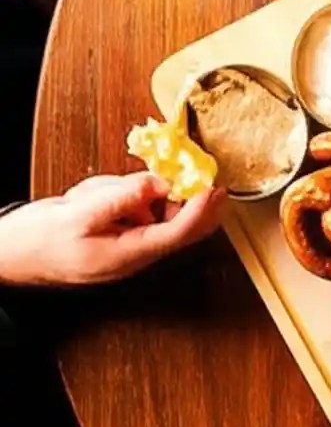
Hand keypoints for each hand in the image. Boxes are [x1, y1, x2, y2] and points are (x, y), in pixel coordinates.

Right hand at [0, 173, 225, 286]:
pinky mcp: (120, 232)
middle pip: (178, 222)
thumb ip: (121, 197)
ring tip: (89, 197)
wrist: (8, 256)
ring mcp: (130, 243)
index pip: (181, 232)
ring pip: (154, 209)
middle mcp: (137, 252)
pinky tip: (89, 198)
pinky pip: (134, 207)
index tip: (215, 185)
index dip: (203, 208)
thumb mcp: (77, 215)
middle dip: (172, 195)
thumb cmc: (36, 243)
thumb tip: (159, 182)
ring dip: (131, 193)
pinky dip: (118, 194)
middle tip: (173, 169)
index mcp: (131, 254)